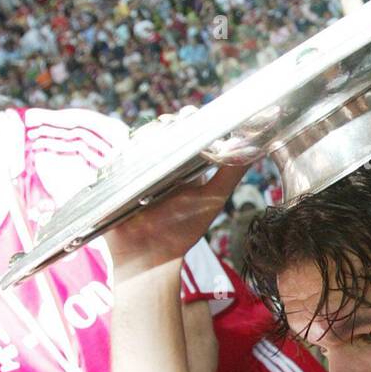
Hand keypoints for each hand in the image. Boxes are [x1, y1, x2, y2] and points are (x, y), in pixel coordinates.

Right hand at [106, 113, 246, 280]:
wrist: (149, 257)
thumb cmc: (182, 229)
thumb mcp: (212, 198)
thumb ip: (229, 174)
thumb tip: (255, 149)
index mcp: (181, 166)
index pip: (183, 134)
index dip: (187, 121)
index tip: (192, 114)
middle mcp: (158, 165)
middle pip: (158, 133)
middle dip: (164, 125)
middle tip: (172, 122)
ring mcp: (135, 171)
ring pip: (137, 142)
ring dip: (144, 136)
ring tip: (155, 135)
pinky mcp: (115, 181)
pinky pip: (116, 159)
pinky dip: (123, 153)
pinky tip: (133, 153)